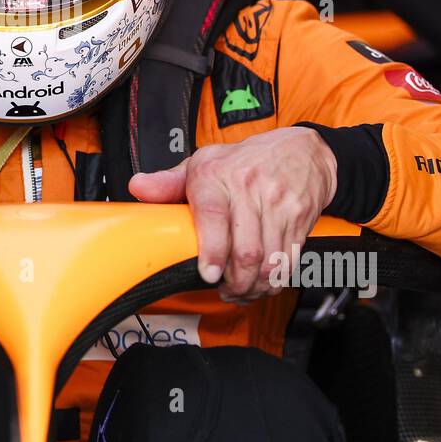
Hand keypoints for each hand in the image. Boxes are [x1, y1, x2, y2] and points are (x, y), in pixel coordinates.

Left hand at [129, 128, 337, 303]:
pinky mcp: (300, 218)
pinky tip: (262, 283)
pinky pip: (289, 260)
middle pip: (245, 250)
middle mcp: (249, 189)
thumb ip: (169, 182)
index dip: (211, 250)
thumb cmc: (245, 160)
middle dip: (234, 282)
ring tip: (241, 291)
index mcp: (217, 175)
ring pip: (269, 261)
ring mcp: (278, 204)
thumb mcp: (204, 162)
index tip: (207, 274)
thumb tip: (138, 188)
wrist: (302, 150)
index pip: (213, 214)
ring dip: (254, 287)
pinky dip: (274, 281)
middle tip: (224, 290)